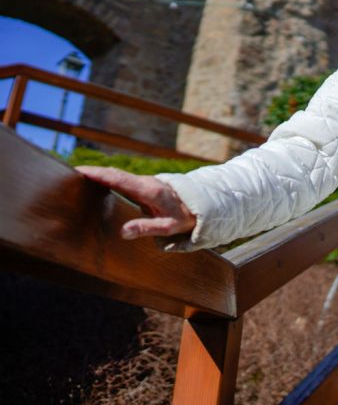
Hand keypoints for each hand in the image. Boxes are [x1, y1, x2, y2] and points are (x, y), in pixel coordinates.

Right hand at [76, 166, 196, 239]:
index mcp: (149, 190)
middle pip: (114, 174)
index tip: (80, 171)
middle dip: (93, 172)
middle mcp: (145, 182)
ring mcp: (144, 183)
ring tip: (76, 177)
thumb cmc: (185, 218)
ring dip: (98, 175)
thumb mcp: (169, 226)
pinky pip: (122, 180)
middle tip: (69, 173)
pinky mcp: (144, 186)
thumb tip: (123, 232)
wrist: (200, 206)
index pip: (119, 179)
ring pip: (117, 176)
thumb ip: (146, 228)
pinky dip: (107, 179)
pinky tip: (94, 183)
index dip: (99, 174)